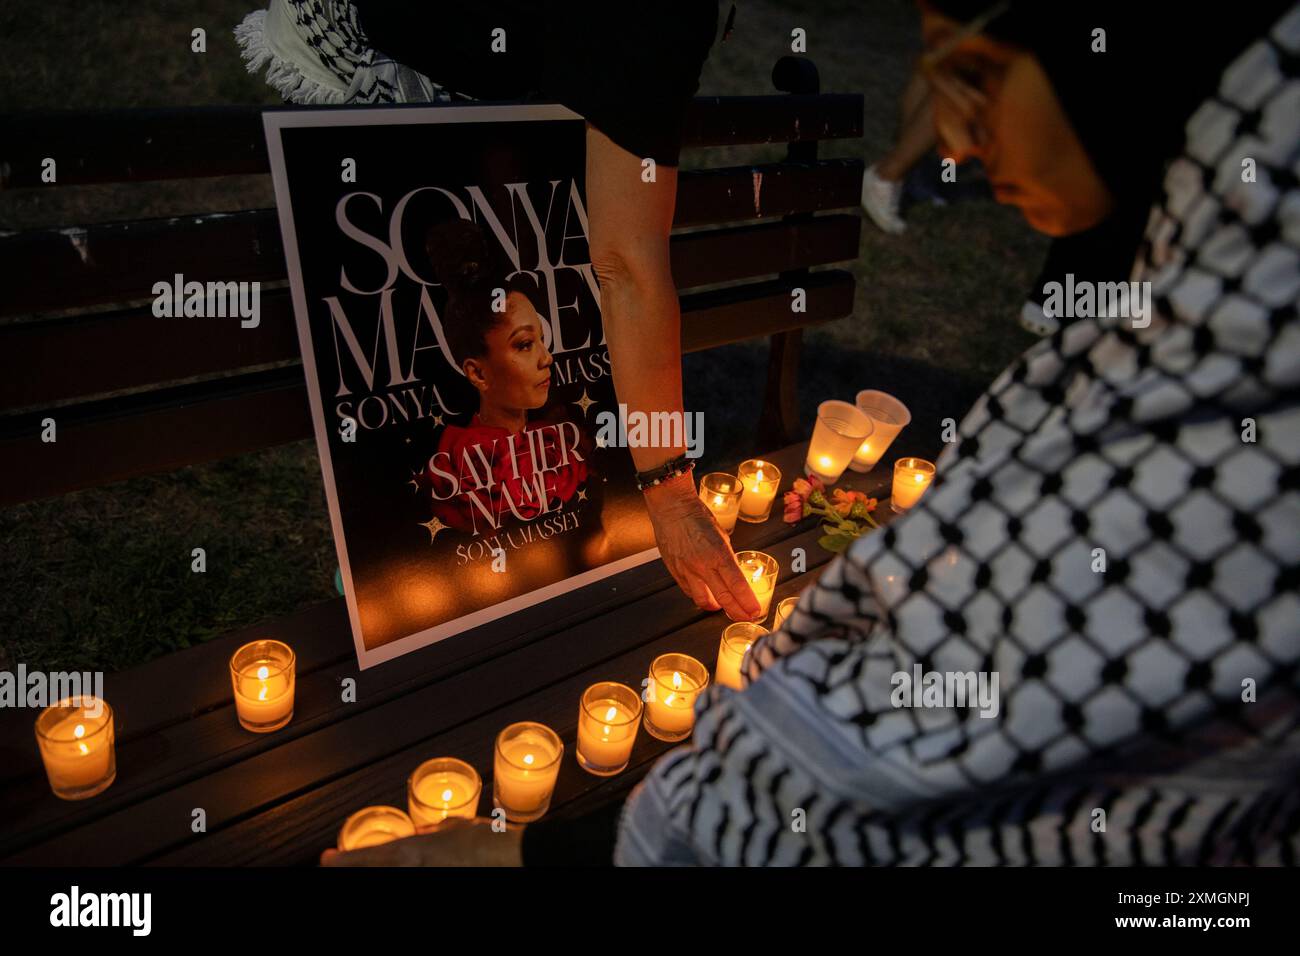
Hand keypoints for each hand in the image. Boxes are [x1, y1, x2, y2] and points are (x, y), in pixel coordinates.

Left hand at [320, 818, 522, 866]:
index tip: (325, 860)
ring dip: (377, 868)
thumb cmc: (482, 840)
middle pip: (371, 871)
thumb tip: (422, 833)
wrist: (507, 859)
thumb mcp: (453, 827)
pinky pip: (411, 878)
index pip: (365, 858)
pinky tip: (410, 864)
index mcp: (410, 850)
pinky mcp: (434, 885)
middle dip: (354, 867)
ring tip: (364, 864)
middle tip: (338, 863)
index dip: (341, 860)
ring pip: (387, 876)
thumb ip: (433, 831)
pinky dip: (403, 870)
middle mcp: (410, 870)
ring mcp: (423, 881)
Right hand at [643, 471, 762, 620]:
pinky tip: (706, 594)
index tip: (755, 610)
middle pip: (724, 598)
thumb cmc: (698, 516)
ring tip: (724, 608)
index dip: (747, 602)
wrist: (671, 508)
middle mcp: (702, 565)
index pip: (737, 585)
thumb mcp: (721, 535)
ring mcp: (687, 570)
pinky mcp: (675, 571)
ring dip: (716, 607)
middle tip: (746, 617)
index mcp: (718, 553)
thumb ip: (726, 557)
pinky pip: (689, 591)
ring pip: (703, 600)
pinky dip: (699, 595)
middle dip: (737, 611)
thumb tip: (732, 574)